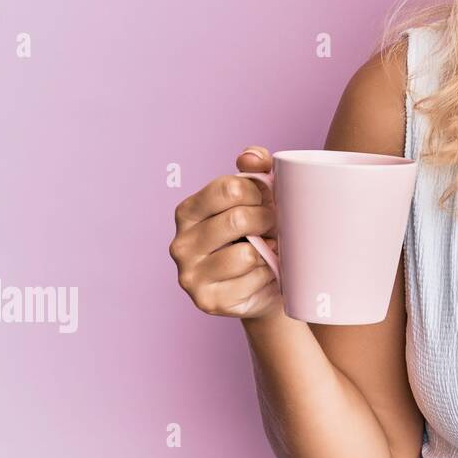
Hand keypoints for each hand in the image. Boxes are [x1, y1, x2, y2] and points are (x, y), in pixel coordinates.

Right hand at [169, 146, 282, 319]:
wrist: (267, 285)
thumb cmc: (260, 233)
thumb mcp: (260, 197)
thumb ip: (257, 168)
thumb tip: (250, 156)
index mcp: (188, 211)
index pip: (229, 188)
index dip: (260, 193)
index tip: (268, 201)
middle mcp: (180, 243)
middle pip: (238, 219)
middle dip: (268, 221)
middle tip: (276, 227)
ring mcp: (190, 275)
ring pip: (246, 254)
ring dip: (270, 251)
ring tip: (273, 250)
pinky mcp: (208, 300)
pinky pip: (252, 282)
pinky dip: (269, 276)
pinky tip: (267, 274)